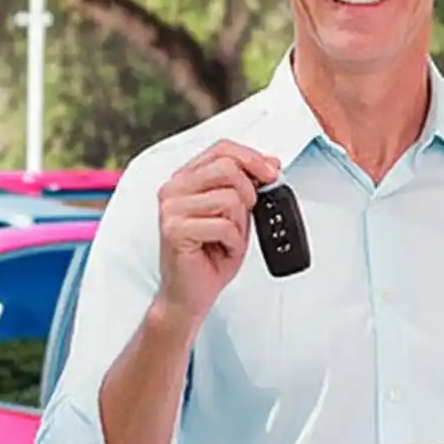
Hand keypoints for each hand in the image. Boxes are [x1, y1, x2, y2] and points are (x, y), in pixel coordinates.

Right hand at [155, 139, 279, 322]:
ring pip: (230, 197)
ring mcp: (171, 209)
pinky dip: (233, 242)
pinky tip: (220, 250)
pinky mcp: (174, 230)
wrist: (190, 294)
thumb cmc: (211, 255)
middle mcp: (173, 189)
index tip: (272, 172)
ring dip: (239, 224)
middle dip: (249, 193)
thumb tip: (270, 163)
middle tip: (245, 215)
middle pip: (227, 167)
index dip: (252, 158)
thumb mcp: (237, 213)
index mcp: (185, 179)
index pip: (222, 149)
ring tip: (227, 238)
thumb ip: (248, 186)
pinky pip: (224, 226)